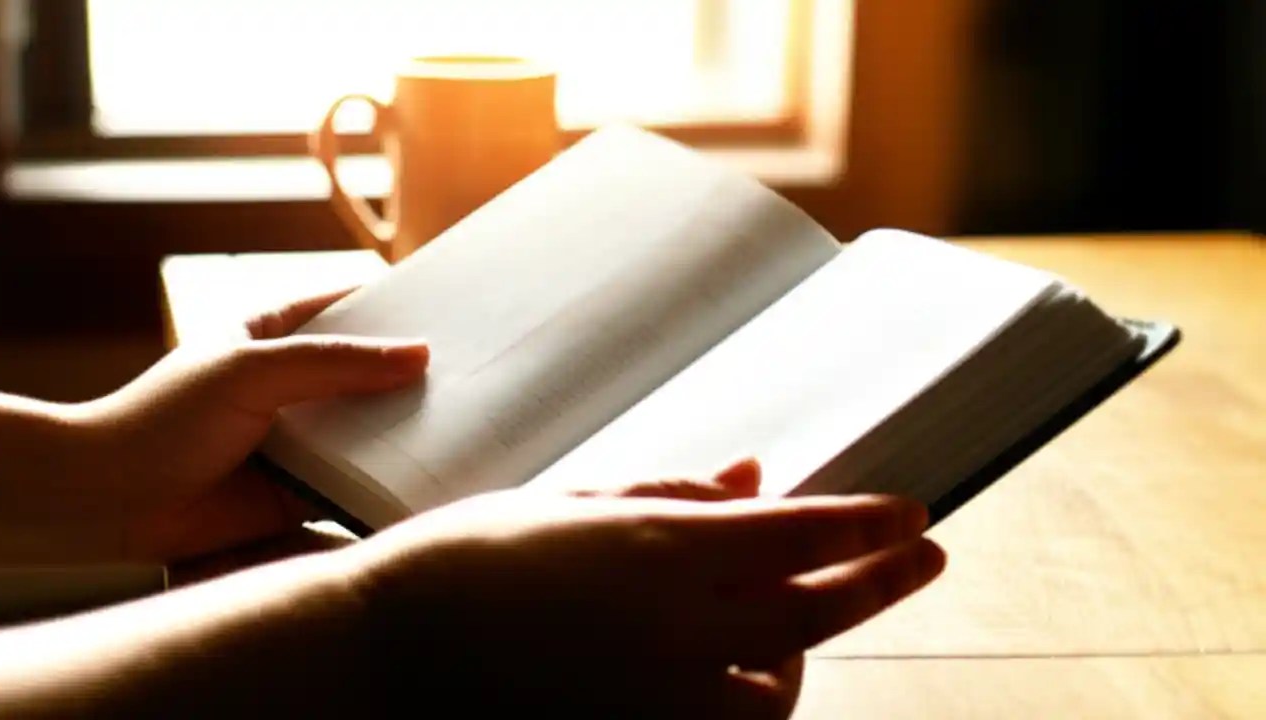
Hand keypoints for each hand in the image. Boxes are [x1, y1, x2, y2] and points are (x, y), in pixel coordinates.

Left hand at [7, 290, 428, 562]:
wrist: (109, 500)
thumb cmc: (165, 419)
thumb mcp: (253, 370)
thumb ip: (336, 363)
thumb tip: (419, 355)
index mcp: (276, 337)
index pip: (348, 311)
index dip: (395, 309)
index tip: (451, 309)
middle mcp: (294, 387)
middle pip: (369, 374)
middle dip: (413, 377)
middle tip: (474, 374)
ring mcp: (301, 441)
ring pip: (369, 431)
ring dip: (406, 431)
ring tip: (469, 424)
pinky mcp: (303, 492)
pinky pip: (357, 483)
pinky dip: (387, 482)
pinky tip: (430, 476)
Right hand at [335, 460, 944, 717]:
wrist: (382, 660)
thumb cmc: (465, 563)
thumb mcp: (572, 504)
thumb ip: (671, 490)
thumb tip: (752, 472)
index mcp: (657, 549)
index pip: (801, 533)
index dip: (868, 524)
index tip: (913, 513)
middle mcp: (675, 629)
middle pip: (816, 609)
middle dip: (881, 582)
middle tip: (924, 559)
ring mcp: (661, 700)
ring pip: (778, 687)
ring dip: (805, 653)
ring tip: (808, 619)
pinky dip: (750, 704)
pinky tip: (744, 677)